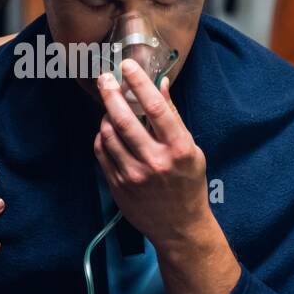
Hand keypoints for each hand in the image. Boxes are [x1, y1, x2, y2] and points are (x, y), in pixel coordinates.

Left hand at [93, 60, 210, 251]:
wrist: (179, 227)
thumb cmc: (188, 184)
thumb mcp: (191, 150)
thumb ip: (174, 117)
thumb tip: (161, 83)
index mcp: (178, 149)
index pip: (155, 108)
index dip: (138, 82)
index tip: (127, 66)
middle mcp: (155, 161)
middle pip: (124, 119)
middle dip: (110, 94)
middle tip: (103, 78)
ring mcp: (134, 175)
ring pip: (108, 135)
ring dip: (105, 116)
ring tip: (109, 108)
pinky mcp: (118, 186)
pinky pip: (101, 153)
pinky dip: (101, 137)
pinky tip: (107, 131)